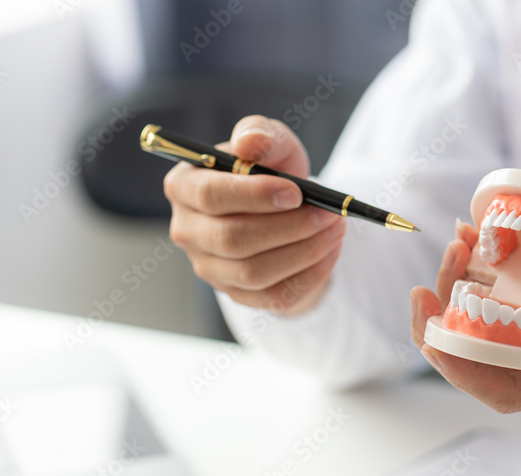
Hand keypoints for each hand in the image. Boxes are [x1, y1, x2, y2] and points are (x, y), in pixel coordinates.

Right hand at [164, 115, 344, 315]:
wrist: (285, 211)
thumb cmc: (271, 172)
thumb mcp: (271, 144)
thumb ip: (260, 134)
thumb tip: (249, 142)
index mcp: (184, 186)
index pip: (210, 196)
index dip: (254, 196)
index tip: (296, 193)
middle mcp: (188, 230)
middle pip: (232, 239)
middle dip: (288, 228)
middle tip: (327, 215)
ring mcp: (209, 268)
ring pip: (254, 272)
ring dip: (304, 252)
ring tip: (335, 230)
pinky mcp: (236, 294)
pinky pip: (273, 297)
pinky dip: (309, 276)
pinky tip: (330, 253)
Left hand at [409, 228, 520, 412]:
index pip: (501, 390)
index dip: (459, 369)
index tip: (430, 335)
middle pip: (481, 360)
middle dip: (447, 324)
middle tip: (429, 284)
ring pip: (486, 330)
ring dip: (462, 292)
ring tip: (457, 246)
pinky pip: (502, 307)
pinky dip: (483, 277)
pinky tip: (476, 243)